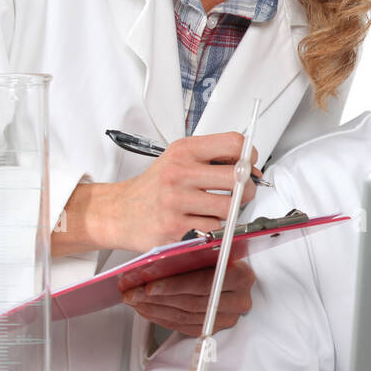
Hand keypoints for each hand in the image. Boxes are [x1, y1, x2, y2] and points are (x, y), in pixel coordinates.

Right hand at [54, 131, 260, 256]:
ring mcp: (176, 200)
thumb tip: (251, 169)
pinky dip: (212, 227)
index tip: (249, 165)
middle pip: (238, 178)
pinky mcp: (174, 227)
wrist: (118, 212)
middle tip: (240, 193)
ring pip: (229, 207)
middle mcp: (179, 172)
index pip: (233, 143)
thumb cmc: (154, 187)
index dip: (249, 156)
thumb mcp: (178, 159)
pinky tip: (197, 221)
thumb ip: (212, 159)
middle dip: (247, 189)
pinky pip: (213, 228)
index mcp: (183, 151)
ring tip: (212, 208)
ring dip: (228, 211)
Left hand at [119, 260, 254, 335]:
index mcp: (241, 276)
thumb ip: (192, 256)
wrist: (230, 273)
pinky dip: (159, 316)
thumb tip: (157, 261)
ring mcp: (226, 317)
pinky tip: (145, 307)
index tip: (150, 283)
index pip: (205, 283)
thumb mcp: (210, 250)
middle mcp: (238, 300)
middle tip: (133, 290)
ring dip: (153, 307)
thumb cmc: (218, 258)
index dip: (175, 284)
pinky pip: (181, 326)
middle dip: (156, 296)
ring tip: (133, 297)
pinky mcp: (212, 328)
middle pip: (192, 302)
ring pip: (184, 316)